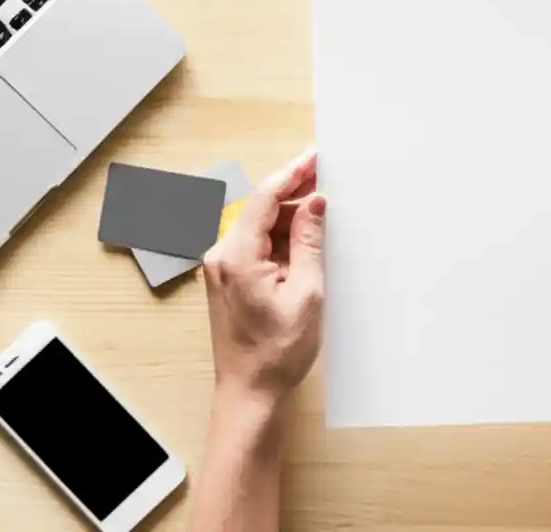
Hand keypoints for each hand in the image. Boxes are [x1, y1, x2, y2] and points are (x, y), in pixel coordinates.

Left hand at [202, 149, 326, 408]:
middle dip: (295, 194)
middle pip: (262, 209)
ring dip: (291, 219)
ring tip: (325, 217)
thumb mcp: (306, 293)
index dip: (293, 173)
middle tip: (328, 179)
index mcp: (236, 255)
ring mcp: (222, 268)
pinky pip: (257, 246)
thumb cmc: (275, 353)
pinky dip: (282, 240)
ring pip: (261, 227)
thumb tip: (315, 204)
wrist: (249, 394)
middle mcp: (222, 256)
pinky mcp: (229, 280)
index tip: (316, 157)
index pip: (265, 197)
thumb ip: (310, 242)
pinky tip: (307, 243)